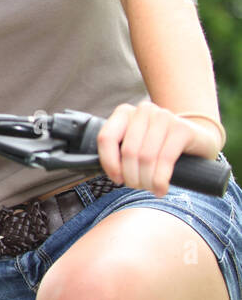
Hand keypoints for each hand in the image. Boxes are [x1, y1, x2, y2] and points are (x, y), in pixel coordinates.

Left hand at [96, 100, 222, 196]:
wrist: (198, 141)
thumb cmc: (160, 146)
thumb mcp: (136, 144)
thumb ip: (118, 151)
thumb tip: (101, 172)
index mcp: (124, 113)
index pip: (106, 138)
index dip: (109, 163)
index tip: (117, 179)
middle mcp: (143, 110)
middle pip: (128, 151)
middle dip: (131, 176)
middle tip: (138, 186)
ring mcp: (164, 117)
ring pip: (146, 157)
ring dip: (146, 180)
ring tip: (150, 188)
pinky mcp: (182, 129)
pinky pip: (165, 159)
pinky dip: (160, 180)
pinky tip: (161, 189)